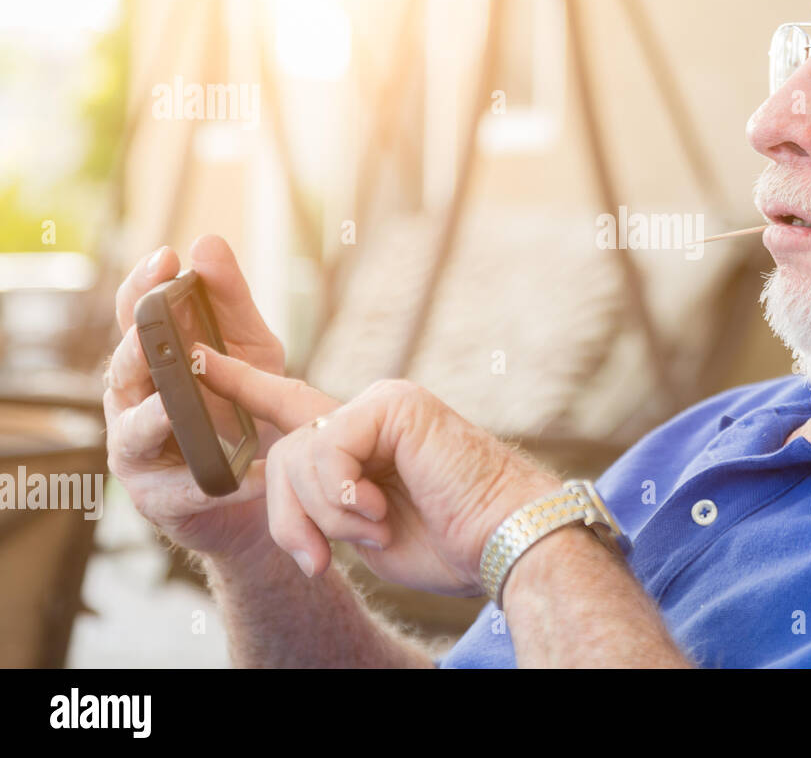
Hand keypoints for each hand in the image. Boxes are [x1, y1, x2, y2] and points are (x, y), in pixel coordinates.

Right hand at [103, 235, 307, 558]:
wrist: (261, 485)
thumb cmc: (242, 407)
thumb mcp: (249, 347)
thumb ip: (230, 301)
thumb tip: (207, 242)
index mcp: (149, 359)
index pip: (133, 315)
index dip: (144, 285)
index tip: (167, 258)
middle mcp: (132, 401)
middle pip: (124, 368)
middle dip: (139, 348)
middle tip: (153, 331)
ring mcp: (139, 451)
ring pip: (135, 431)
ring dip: (154, 417)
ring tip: (173, 407)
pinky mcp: (162, 498)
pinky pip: (189, 488)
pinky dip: (220, 481)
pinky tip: (256, 474)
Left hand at [194, 346, 560, 595]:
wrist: (505, 540)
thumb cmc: (451, 541)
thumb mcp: (363, 530)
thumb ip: (321, 503)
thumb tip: (284, 499)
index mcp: (365, 440)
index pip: (290, 405)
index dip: (241, 384)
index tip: (199, 359)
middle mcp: (372, 413)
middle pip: (282, 454)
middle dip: (290, 519)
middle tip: (323, 559)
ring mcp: (384, 403)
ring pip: (298, 454)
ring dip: (326, 515)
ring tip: (375, 529)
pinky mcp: (394, 405)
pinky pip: (328, 448)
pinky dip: (342, 494)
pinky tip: (379, 510)